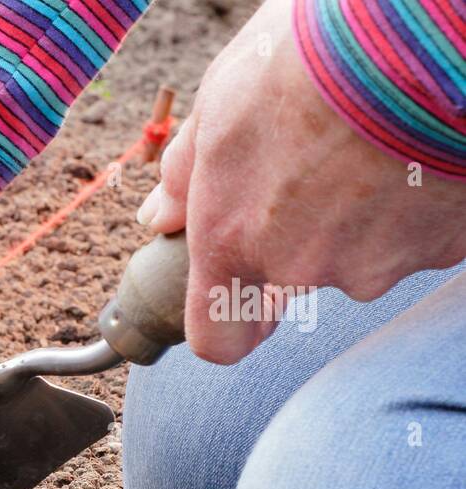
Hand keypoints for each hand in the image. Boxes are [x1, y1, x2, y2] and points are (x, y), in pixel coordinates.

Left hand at [138, 0, 465, 363]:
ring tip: (370, 143)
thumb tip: (159, 215)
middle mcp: (302, 270)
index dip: (228, 325)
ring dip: (360, 217)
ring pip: (361, 257)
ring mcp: (377, 265)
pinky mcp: (440, 248)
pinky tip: (413, 149)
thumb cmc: (311, 58)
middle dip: (300, 239)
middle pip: (293, 282)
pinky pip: (418, 237)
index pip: (219, 337)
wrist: (420, 42)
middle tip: (316, 169)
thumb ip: (184, 172)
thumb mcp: (220, 102)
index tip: (236, 299)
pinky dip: (413, 204)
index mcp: (233, 242)